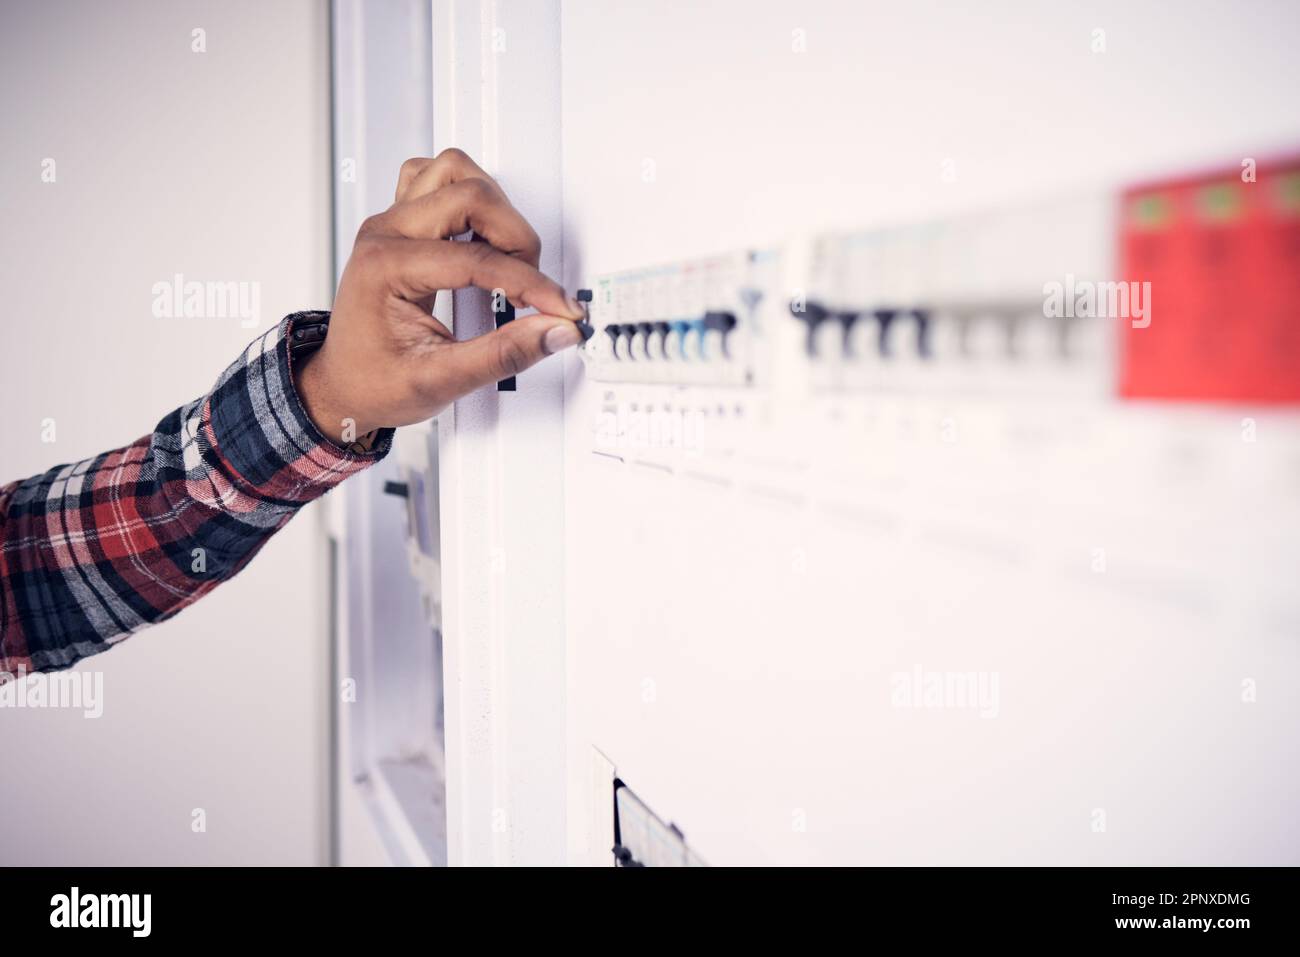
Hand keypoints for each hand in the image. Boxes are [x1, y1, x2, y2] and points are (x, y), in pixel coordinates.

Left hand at [295, 149, 583, 444]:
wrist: (341, 386)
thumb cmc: (373, 382)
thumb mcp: (440, 380)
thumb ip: (503, 354)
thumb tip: (552, 332)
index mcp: (386, 267)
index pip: (476, 259)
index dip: (529, 284)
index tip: (558, 309)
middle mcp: (385, 233)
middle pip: (470, 195)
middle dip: (515, 239)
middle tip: (530, 287)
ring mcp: (392, 222)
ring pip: (454, 171)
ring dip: (494, 208)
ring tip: (507, 257)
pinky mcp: (402, 224)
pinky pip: (437, 178)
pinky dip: (469, 196)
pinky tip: (480, 233)